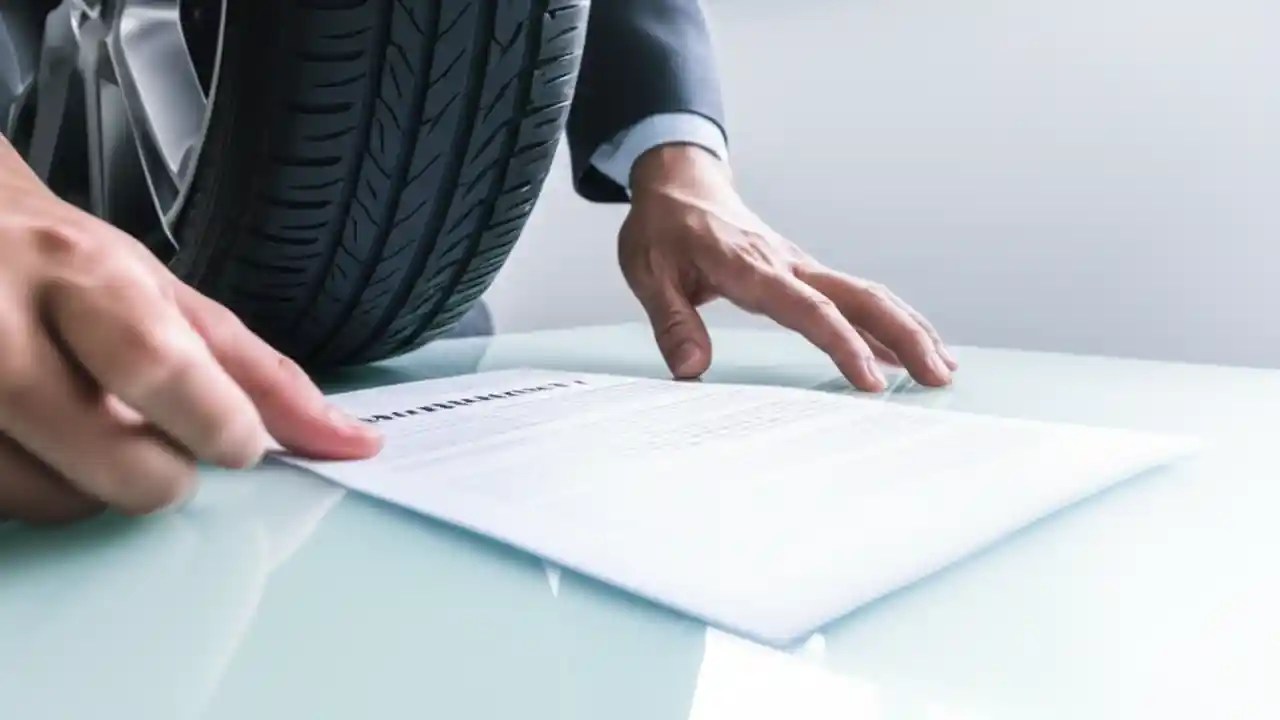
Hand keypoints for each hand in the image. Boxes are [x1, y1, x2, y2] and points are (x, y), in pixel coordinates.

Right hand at [0, 136, 380, 524]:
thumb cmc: (66, 267)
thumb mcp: (168, 297)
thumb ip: (261, 375)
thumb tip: (353, 443)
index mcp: (84, 276)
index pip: (163, 369)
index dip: (218, 427)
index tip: (234, 442)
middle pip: (114, 457)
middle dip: (163, 477)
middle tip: (162, 449)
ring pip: (48, 498)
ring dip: (91, 490)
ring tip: (86, 433)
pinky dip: (34, 491)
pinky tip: (38, 446)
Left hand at [619, 145, 957, 390]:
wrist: (679, 182)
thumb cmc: (664, 226)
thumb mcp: (648, 272)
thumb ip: (672, 322)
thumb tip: (691, 368)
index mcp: (752, 266)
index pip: (810, 309)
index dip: (844, 345)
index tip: (870, 381)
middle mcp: (788, 264)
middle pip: (861, 298)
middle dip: (905, 336)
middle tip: (939, 376)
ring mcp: (801, 266)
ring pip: (867, 295)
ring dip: (907, 329)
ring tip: (942, 368)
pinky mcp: (803, 272)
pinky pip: (852, 297)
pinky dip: (886, 322)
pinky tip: (904, 351)